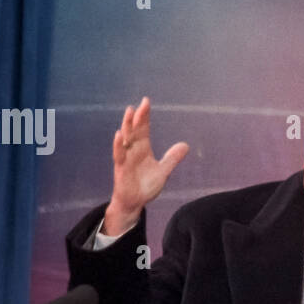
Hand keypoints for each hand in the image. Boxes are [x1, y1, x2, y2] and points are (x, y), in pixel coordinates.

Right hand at [104, 97, 188, 234]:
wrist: (135, 202)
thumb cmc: (145, 186)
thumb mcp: (163, 171)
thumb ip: (172, 158)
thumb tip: (185, 145)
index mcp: (142, 149)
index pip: (143, 129)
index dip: (144, 116)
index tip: (146, 101)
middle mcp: (133, 150)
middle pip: (135, 130)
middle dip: (138, 117)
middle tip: (142, 103)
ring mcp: (125, 158)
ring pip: (125, 139)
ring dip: (127, 126)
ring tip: (129, 112)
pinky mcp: (121, 169)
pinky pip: (118, 155)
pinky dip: (118, 145)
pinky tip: (118, 135)